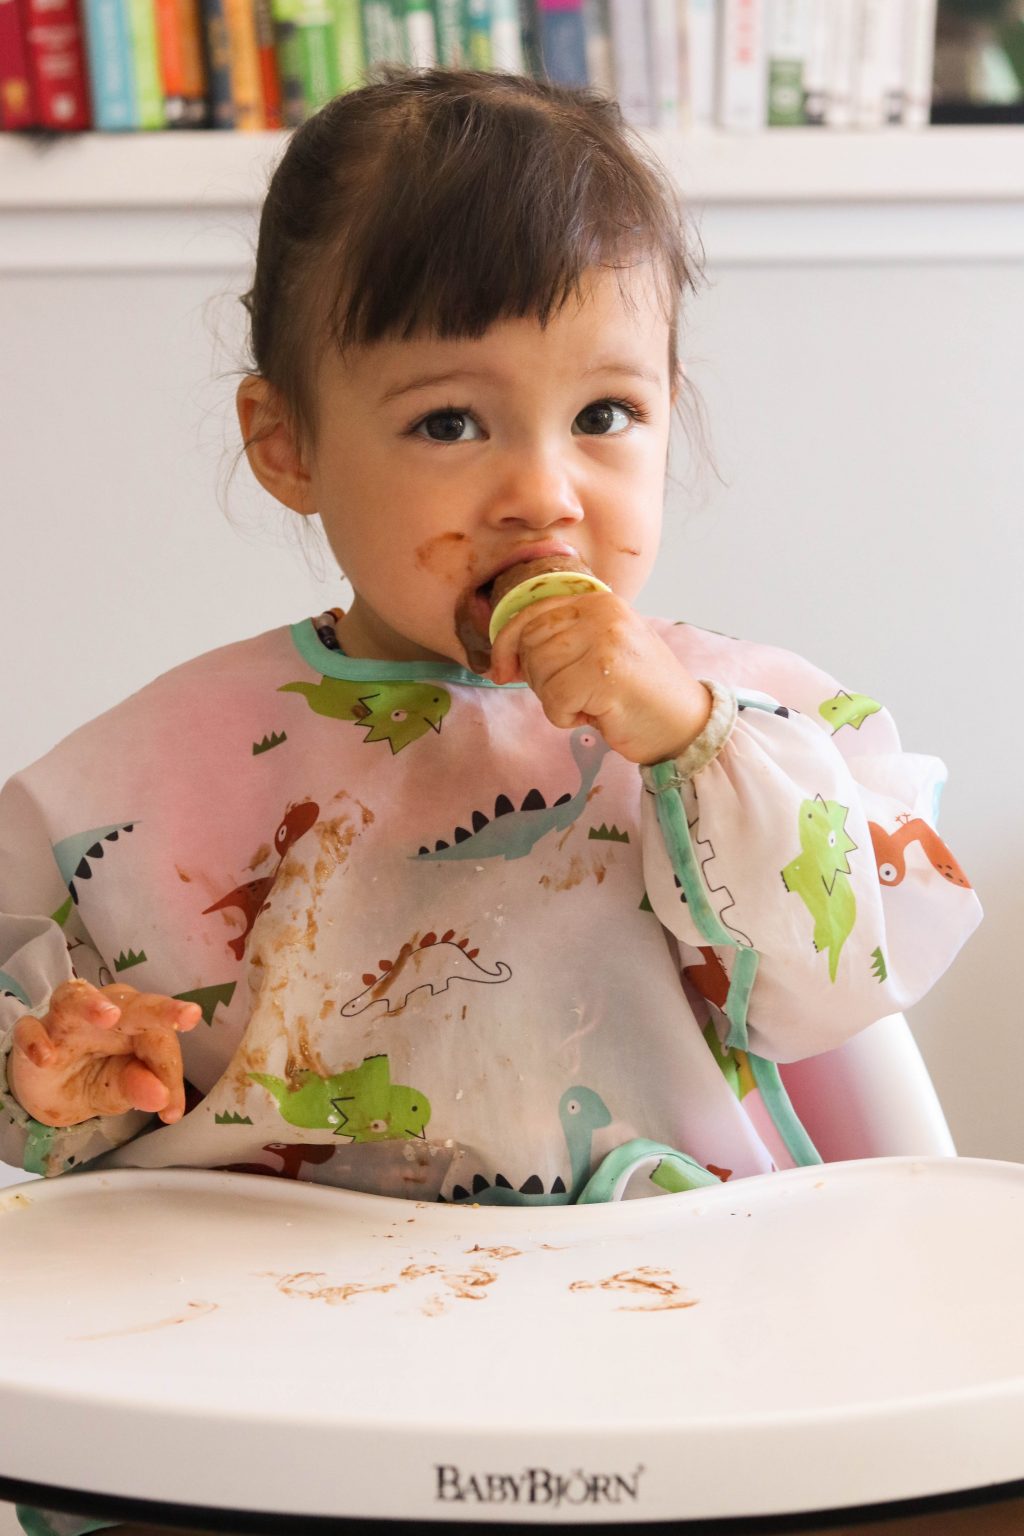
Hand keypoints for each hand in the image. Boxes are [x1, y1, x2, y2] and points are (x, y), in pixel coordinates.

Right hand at [8, 979, 200, 1128]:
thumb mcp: (118, 1089)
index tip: (171, 1110)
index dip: (169, 1072)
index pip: (161, 1040)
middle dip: (160, 1010)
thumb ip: (138, 1088)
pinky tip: (46, 1058)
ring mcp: (65, 1019)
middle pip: (134, 1004)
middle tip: (188, 1015)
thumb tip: (160, 1099)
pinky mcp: (33, 1033)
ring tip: (109, 1017)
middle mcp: (106, 1010)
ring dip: (92, 1004)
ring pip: (75, 998)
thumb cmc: (95, 1076)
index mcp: (138, 1024)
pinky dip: (36, 1040)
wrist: (50, 1086)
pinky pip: (30, 1029)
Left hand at [488, 590, 711, 764]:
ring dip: (555, 700)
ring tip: (589, 702)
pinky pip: (554, 701)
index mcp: (600, 600)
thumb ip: (563, 637)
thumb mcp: (603, 647)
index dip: (506, 643)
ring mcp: (605, 642)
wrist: (686, 724)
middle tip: (571, 693)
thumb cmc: (639, 692)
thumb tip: (505, 651)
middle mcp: (603, 613)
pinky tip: (595, 716)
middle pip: (531, 643)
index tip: (501, 670)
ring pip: (540, 673)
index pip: (531, 611)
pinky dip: (566, 718)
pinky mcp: (604, 676)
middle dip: (537, 677)